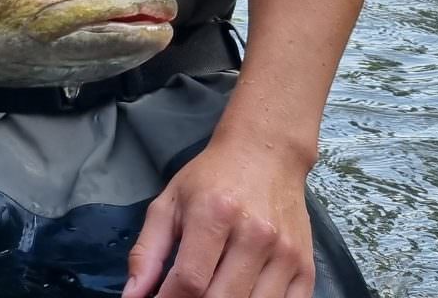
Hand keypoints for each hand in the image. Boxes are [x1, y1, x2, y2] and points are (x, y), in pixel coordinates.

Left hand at [122, 135, 315, 297]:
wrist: (267, 154)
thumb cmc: (212, 178)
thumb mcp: (169, 204)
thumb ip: (148, 252)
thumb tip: (132, 296)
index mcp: (215, 215)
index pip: (190, 281)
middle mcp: (256, 235)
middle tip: (183, 297)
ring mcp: (286, 254)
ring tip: (210, 293)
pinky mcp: (305, 267)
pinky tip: (241, 295)